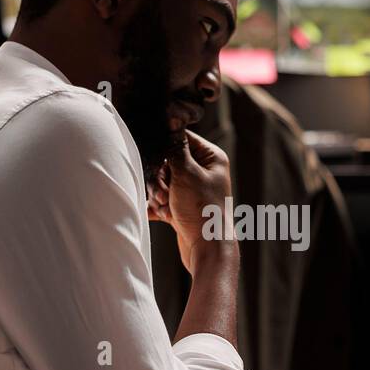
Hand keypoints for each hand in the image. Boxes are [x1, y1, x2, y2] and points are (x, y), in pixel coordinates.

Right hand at [147, 130, 232, 273]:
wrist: (207, 251)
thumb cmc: (203, 211)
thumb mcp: (186, 173)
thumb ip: (175, 147)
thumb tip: (170, 118)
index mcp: (212, 158)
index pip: (181, 138)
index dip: (165, 150)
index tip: (158, 162)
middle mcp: (204, 172)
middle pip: (168, 161)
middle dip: (160, 177)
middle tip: (164, 191)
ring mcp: (192, 190)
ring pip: (163, 181)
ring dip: (157, 193)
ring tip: (163, 205)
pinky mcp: (183, 208)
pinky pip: (162, 200)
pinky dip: (158, 207)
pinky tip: (159, 213)